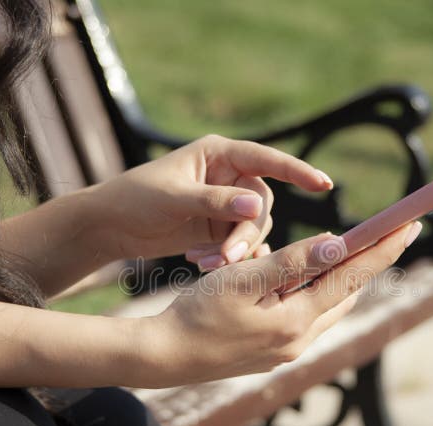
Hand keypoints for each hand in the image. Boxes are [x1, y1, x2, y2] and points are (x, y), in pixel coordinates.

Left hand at [89, 135, 331, 265]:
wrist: (109, 226)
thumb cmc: (134, 199)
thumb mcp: (174, 198)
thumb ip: (216, 202)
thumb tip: (258, 205)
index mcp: (219, 155)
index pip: (267, 160)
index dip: (297, 171)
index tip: (323, 184)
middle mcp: (227, 176)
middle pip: (261, 204)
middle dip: (246, 233)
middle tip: (227, 257)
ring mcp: (224, 204)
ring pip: (252, 228)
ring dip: (235, 249)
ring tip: (206, 264)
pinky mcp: (218, 228)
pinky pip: (238, 244)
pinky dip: (226, 257)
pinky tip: (203, 263)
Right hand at [131, 222, 418, 387]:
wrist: (163, 356)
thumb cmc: (196, 313)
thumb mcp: (242, 280)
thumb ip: (292, 263)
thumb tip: (338, 245)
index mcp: (296, 322)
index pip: (352, 277)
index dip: (382, 249)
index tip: (410, 224)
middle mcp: (299, 341)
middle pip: (345, 294)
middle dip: (364, 263)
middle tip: (380, 233)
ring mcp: (286, 350)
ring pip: (326, 306)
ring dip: (334, 277)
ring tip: (338, 251)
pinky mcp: (273, 352)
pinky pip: (304, 316)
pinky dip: (309, 292)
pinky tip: (293, 276)